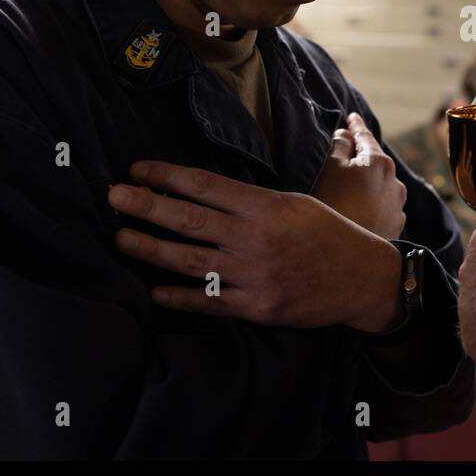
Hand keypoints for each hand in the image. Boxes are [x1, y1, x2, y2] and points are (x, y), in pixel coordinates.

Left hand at [109, 162, 404, 331]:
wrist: (362, 278)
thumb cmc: (330, 234)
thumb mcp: (295, 203)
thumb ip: (252, 200)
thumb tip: (206, 192)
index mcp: (264, 206)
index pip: (203, 185)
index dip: (166, 176)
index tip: (137, 169)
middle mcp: (253, 239)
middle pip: (187, 219)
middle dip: (144, 206)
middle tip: (113, 196)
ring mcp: (251, 275)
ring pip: (188, 261)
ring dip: (149, 248)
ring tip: (121, 238)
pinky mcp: (255, 306)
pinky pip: (207, 301)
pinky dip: (178, 296)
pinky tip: (154, 290)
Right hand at [311, 112, 406, 239]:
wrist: (344, 254)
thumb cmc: (332, 204)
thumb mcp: (330, 168)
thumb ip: (340, 145)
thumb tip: (347, 133)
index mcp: (380, 162)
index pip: (365, 136)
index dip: (356, 125)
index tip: (352, 116)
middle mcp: (395, 181)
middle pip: (375, 162)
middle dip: (362, 156)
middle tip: (348, 151)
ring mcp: (398, 205)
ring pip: (382, 185)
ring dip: (369, 182)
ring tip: (351, 187)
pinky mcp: (396, 226)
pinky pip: (384, 206)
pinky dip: (373, 202)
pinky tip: (360, 208)